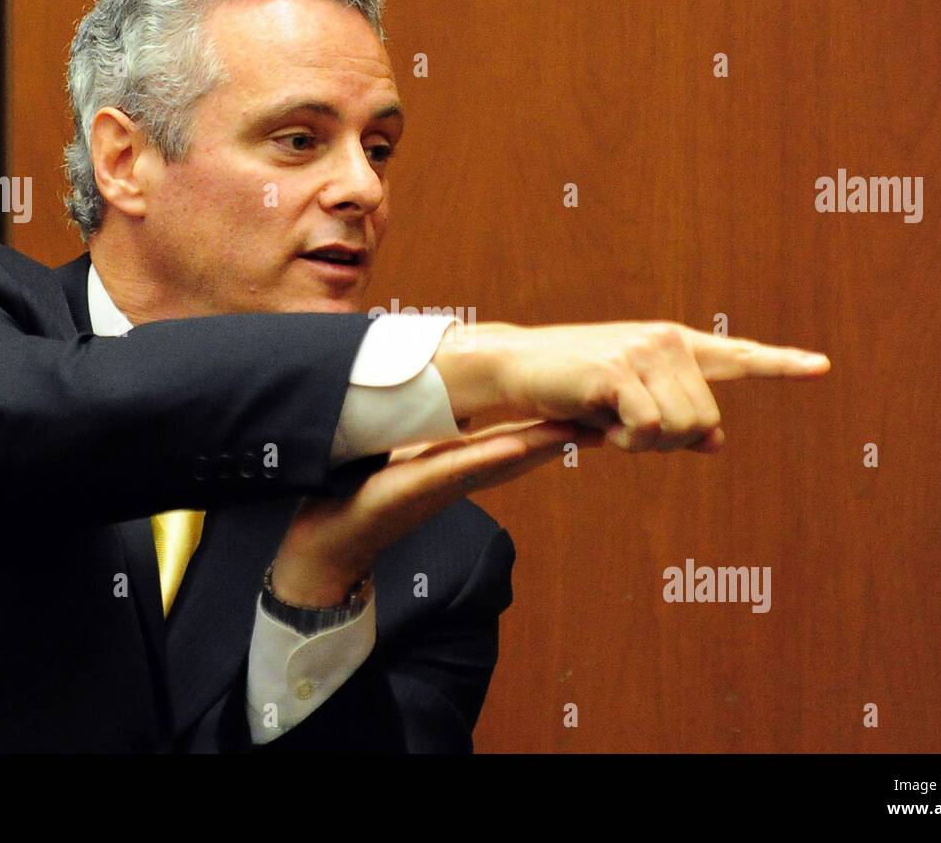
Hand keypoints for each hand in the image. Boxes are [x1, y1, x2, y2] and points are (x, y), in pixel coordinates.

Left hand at [270, 420, 598, 605]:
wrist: (331, 537)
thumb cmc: (371, 497)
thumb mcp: (418, 461)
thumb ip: (446, 441)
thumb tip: (461, 414)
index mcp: (465, 465)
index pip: (521, 440)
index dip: (560, 422)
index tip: (597, 404)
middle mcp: (463, 475)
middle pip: (525, 449)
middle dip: (566, 430)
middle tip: (610, 411)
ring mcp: (443, 482)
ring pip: (501, 458)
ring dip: (539, 443)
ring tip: (576, 424)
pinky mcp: (415, 486)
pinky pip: (456, 468)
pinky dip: (487, 455)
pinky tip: (516, 443)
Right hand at [434, 320, 829, 452]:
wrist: (516, 366)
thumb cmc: (572, 387)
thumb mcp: (628, 405)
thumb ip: (674, 418)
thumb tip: (717, 441)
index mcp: (674, 345)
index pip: (736, 356)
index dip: (780, 364)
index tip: (821, 367)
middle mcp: (666, 342)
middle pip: (705, 420)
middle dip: (670, 443)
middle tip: (625, 432)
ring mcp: (642, 353)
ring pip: (681, 428)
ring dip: (644, 445)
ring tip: (609, 424)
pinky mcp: (616, 372)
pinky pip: (648, 430)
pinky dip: (624, 442)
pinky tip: (597, 425)